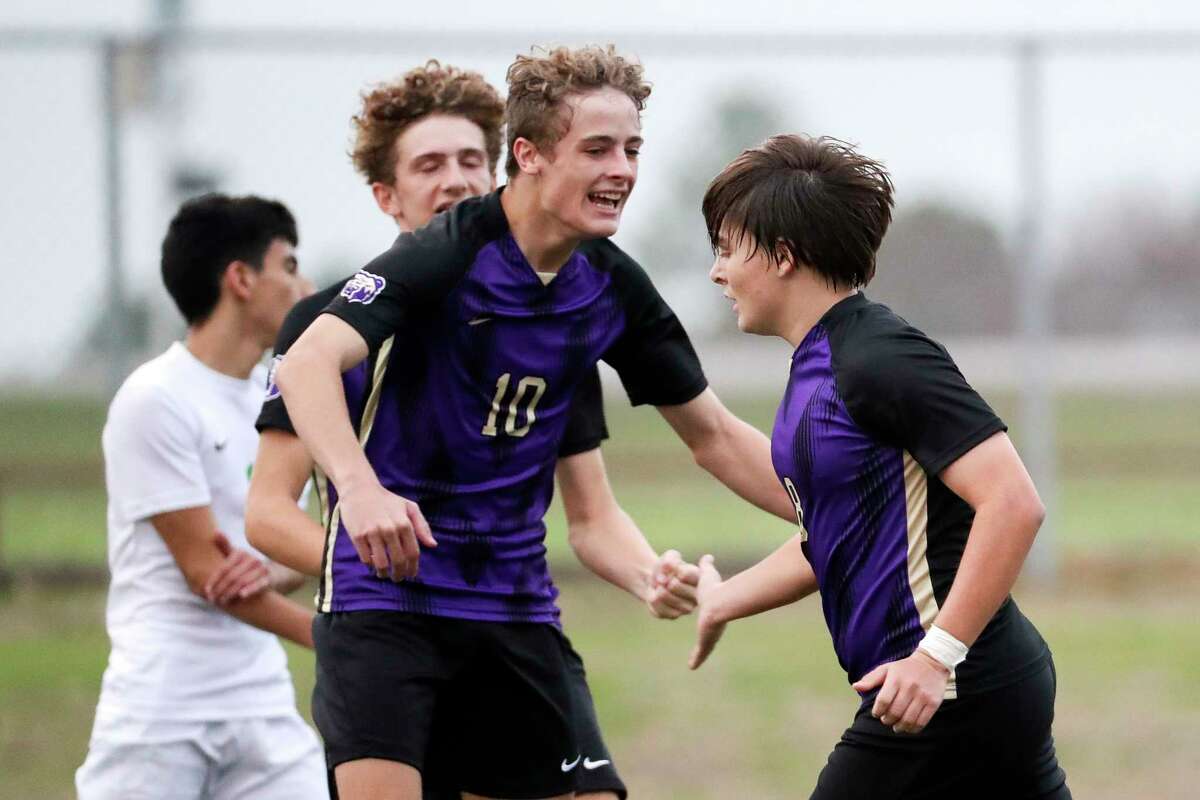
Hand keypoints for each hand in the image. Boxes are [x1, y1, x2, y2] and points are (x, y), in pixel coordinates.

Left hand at [206, 532, 269, 604]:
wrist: (265, 573)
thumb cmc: (242, 565)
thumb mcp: (233, 555)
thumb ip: (223, 546)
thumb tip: (215, 532)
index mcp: (241, 553)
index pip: (223, 568)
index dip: (213, 580)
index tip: (206, 591)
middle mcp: (252, 559)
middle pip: (232, 576)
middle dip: (220, 589)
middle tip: (212, 599)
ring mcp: (261, 568)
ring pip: (242, 582)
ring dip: (231, 593)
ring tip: (222, 601)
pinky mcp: (268, 578)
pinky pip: (258, 584)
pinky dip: (250, 589)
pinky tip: (240, 596)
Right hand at [339, 480, 435, 580]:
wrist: (359, 489)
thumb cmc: (387, 500)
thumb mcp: (409, 507)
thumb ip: (422, 526)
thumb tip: (433, 545)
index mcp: (404, 523)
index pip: (413, 553)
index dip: (413, 568)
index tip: (411, 575)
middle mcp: (389, 529)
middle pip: (398, 561)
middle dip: (399, 575)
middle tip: (397, 578)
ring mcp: (372, 533)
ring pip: (381, 564)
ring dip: (383, 574)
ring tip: (383, 574)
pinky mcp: (357, 536)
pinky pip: (365, 559)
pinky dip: (370, 565)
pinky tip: (372, 564)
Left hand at [645, 549, 700, 619]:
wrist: (659, 581)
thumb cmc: (668, 567)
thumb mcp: (669, 557)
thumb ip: (669, 560)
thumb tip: (664, 578)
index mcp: (700, 579)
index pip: (684, 574)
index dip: (672, 569)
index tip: (674, 569)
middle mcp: (697, 596)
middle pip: (673, 585)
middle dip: (663, 579)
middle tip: (665, 578)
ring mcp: (687, 608)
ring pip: (662, 595)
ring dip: (656, 588)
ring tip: (661, 586)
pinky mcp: (674, 615)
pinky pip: (655, 605)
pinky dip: (651, 597)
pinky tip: (657, 595)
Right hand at [688, 554, 724, 669]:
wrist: (719, 604)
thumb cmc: (714, 589)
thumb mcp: (706, 576)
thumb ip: (707, 567)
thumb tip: (708, 556)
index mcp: (713, 615)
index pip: (710, 621)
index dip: (708, 624)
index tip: (706, 628)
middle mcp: (714, 627)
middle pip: (708, 639)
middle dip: (705, 646)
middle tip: (697, 656)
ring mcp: (711, 636)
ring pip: (704, 648)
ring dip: (698, 655)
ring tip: (693, 663)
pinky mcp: (706, 642)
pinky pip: (700, 653)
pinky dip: (696, 659)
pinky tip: (693, 666)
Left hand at [852, 649, 948, 733]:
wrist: (932, 663)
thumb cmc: (904, 668)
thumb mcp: (886, 669)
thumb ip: (870, 679)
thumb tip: (855, 687)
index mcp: (896, 679)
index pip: (883, 701)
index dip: (877, 711)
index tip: (876, 714)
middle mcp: (909, 687)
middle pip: (895, 712)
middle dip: (887, 720)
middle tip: (886, 720)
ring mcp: (922, 696)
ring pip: (908, 719)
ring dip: (900, 727)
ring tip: (896, 726)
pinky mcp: (933, 703)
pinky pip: (922, 721)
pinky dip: (913, 729)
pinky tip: (908, 727)